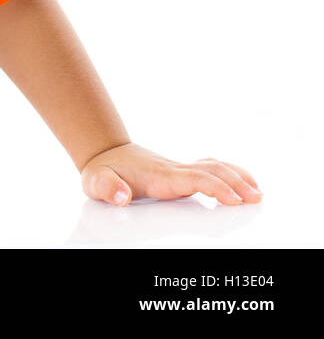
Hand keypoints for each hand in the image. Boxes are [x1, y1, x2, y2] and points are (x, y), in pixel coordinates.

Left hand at [80, 142, 261, 205]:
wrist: (104, 153)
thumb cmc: (103, 171)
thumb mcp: (96, 181)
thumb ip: (108, 188)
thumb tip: (122, 196)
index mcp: (159, 176)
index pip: (193, 178)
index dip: (215, 187)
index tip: (234, 200)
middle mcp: (173, 170)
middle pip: (210, 171)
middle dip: (235, 184)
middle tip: (256, 200)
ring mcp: (179, 169)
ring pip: (214, 166)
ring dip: (237, 177)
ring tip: (258, 193)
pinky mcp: (181, 172)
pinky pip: (210, 168)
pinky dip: (230, 173)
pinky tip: (243, 182)